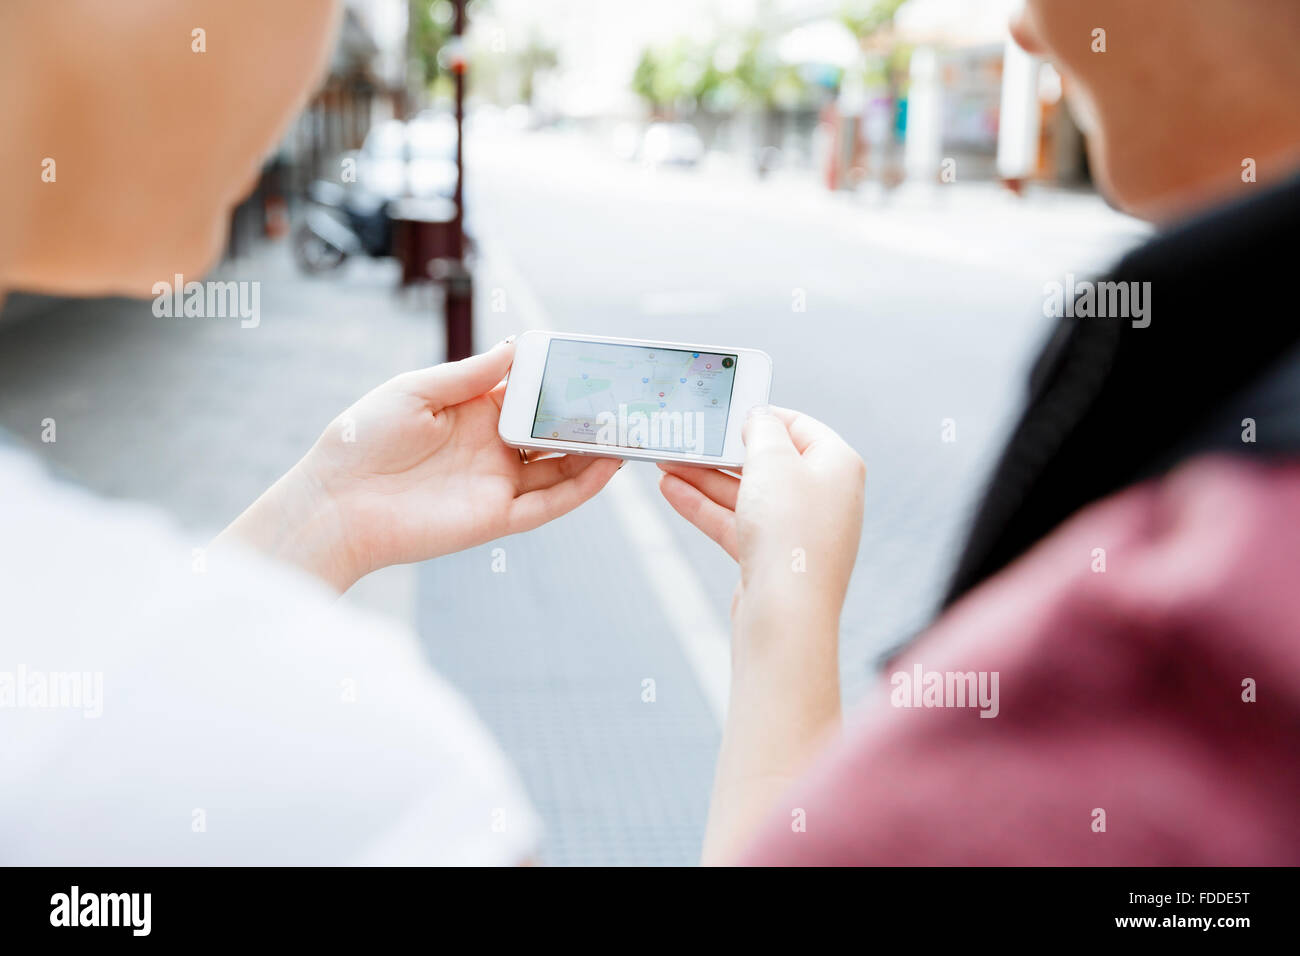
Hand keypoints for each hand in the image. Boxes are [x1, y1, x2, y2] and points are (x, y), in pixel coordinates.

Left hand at [218, 339, 620, 590]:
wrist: (337, 502)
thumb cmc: (364, 439)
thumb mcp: (416, 391)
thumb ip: (470, 374)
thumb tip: (516, 347)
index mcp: (473, 412)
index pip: (530, 393)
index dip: (560, 380)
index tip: (593, 361)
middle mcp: (492, 448)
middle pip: (553, 431)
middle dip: (590, 416)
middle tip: (627, 398)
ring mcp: (497, 483)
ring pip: (562, 467)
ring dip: (596, 452)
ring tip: (631, 431)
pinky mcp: (496, 518)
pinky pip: (550, 502)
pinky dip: (582, 488)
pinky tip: (608, 467)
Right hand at [657, 405, 864, 628]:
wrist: (785, 613)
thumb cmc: (789, 530)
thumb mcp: (772, 460)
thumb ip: (763, 430)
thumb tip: (759, 417)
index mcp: (838, 465)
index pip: (799, 426)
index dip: (762, 415)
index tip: (727, 410)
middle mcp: (824, 497)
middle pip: (767, 462)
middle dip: (723, 451)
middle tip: (688, 439)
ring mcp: (797, 530)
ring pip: (746, 494)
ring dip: (705, 478)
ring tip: (665, 463)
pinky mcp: (772, 558)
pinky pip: (736, 522)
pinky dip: (705, 507)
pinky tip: (672, 491)